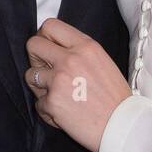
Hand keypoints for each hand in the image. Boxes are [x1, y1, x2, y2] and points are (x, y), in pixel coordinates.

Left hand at [25, 18, 131, 151]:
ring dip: (39, 87)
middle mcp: (70, 59)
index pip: (50, 26)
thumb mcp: (103, 62)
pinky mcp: (52, 102)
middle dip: (35, 58)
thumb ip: (80, 51)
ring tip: (57, 96)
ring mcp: (58, 80)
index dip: (43, 37)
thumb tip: (56, 48)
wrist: (122, 126)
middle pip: (33, 45)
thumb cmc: (115, 98)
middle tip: (45, 70)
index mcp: (86, 46)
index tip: (47, 49)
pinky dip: (48, 110)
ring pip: (30, 75)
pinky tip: (64, 113)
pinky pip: (38, 102)